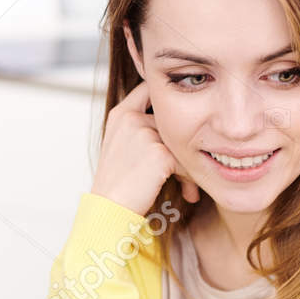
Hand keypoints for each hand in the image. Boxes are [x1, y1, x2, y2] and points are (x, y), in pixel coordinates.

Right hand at [90, 80, 199, 216]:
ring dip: (189, 166)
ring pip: (182, 142)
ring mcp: (145, 132)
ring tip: (188, 187)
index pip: (149, 89)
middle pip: (173, 120)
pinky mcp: (160, 152)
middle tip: (187, 171)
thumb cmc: (117, 185)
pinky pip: (186, 161)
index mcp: (120, 114)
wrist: (110, 209)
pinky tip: (188, 193)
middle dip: (183, 146)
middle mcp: (131, 118)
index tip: (179, 118)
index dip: (165, 99)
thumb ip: (140, 128)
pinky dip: (190, 178)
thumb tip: (174, 126)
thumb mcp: (120, 146)